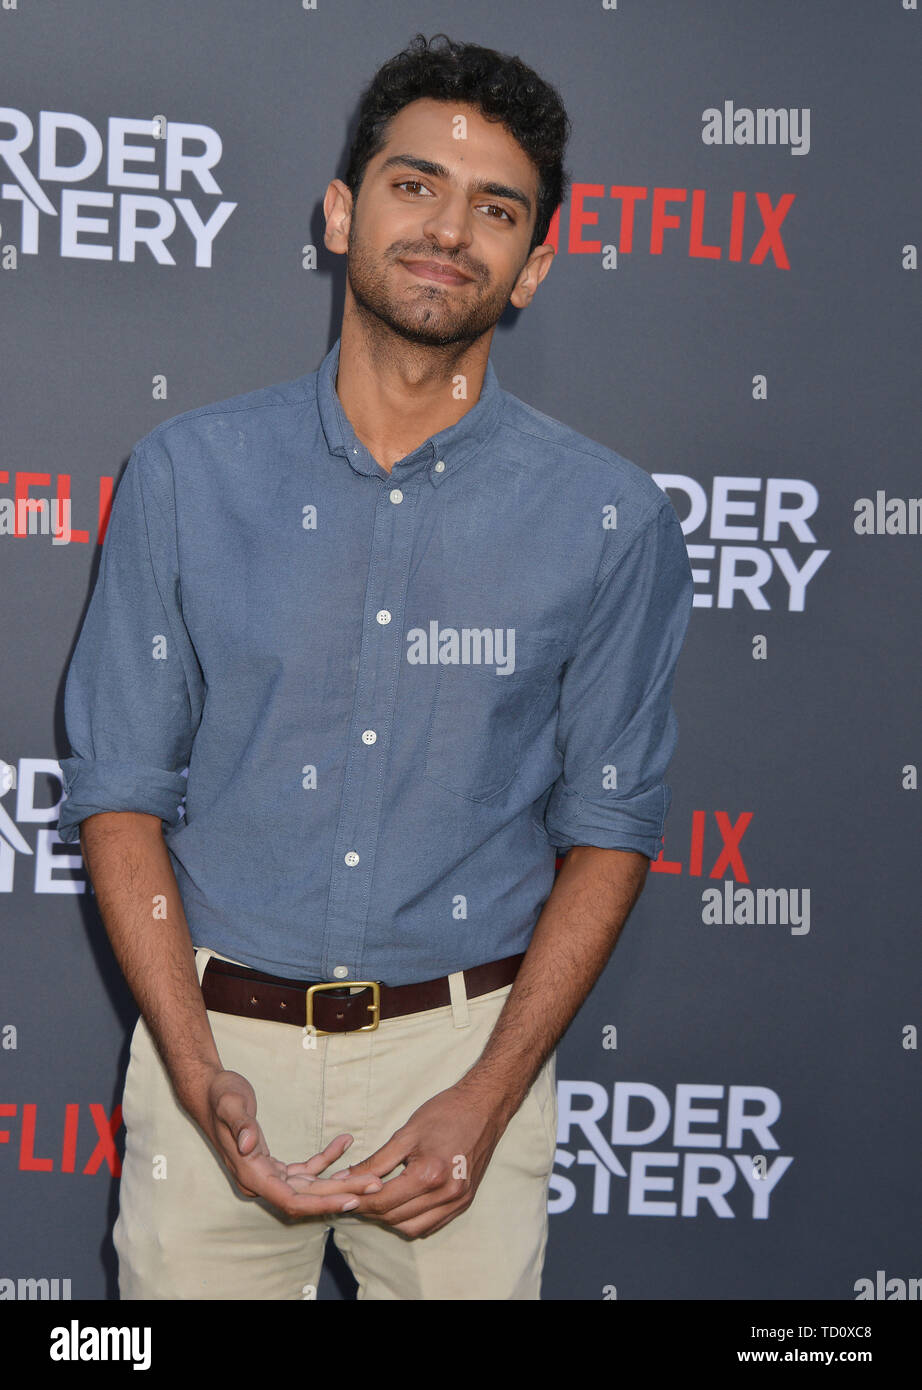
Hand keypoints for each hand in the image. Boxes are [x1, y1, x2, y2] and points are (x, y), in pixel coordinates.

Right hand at [193, 1068, 383, 1216]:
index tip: (351, 1200)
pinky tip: (344, 1142)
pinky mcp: (272, 1163)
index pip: (292, 1201)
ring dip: (339, 1181)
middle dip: (342, 1193)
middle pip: (307, 1198)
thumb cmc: (219, 1095)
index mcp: (251, 1174)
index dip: (323, 1203)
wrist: (208, 1091)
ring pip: (310, 1186)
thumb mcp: (230, 1104)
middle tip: (376, 1186)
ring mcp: (267, 1174)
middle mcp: (260, 1180)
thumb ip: (240, 1124)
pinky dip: (325, 1158)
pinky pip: (305, 1168)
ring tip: (371, 1175)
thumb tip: (249, 1146)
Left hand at [286, 1082, 507, 1237]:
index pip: (382, 1201)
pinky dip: (411, 1221)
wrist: (484, 1107)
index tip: (339, 1194)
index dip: (357, 1200)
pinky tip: (399, 1206)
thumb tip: (346, 1178)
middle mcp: (446, 1194)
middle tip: (351, 1198)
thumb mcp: (406, 1132)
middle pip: (395, 1217)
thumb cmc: (445, 1113)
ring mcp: (458, 1201)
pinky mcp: (465, 1202)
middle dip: (369, 1210)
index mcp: (429, 1174)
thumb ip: (376, 1161)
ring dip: (389, 1219)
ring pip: (412, 1227)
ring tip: (374, 1201)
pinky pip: (431, 1225)